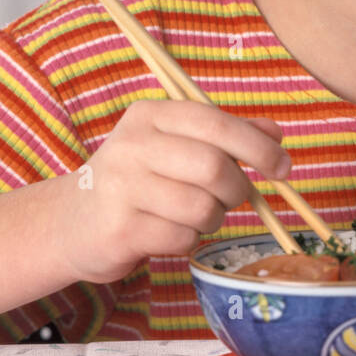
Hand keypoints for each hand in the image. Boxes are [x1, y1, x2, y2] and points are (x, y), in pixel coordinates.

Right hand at [53, 99, 291, 285]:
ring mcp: (122, 188)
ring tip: (195, 215)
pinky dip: (188, 239)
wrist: (73, 223)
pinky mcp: (120, 229)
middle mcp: (132, 146)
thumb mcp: (176, 145)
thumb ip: (226, 135)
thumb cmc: (138, 180)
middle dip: (238, 188)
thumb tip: (275, 134)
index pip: (216, 123)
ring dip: (213, 218)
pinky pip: (183, 238)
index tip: (283, 167)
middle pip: (214, 167)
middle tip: (235, 198)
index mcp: (150, 116)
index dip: (257, 146)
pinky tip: (168, 231)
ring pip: (202, 207)